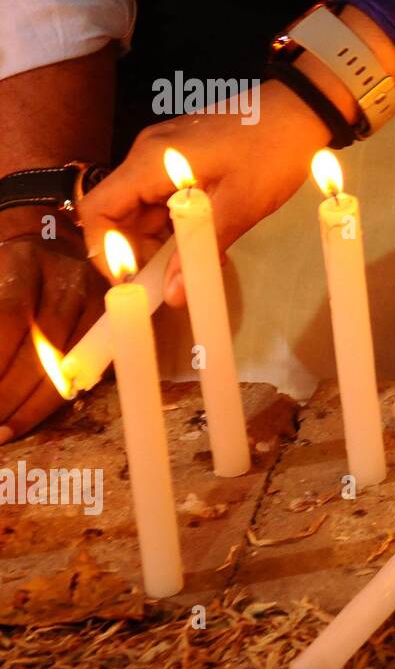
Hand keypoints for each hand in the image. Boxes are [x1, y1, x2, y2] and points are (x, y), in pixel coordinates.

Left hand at [0, 210, 105, 442]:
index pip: (10, 316)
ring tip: (6, 430)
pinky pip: (89, 365)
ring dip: (35, 403)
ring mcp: (95, 298)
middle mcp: (67, 278)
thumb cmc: (3, 266)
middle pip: (43, 345)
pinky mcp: (109, 319)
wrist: (43, 238)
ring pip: (71, 360)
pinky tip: (36, 414)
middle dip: (11, 393)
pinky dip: (62, 394)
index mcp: (23, 263)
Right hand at [78, 82, 329, 307]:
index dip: (105, 251)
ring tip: (198, 259)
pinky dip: (176, 221)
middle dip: (139, 250)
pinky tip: (207, 237)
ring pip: (143, 206)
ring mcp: (164, 152)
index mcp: (151, 161)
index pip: (97, 210)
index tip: (132, 279)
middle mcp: (147, 153)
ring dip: (162, 239)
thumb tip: (173, 295)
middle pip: (118, 212)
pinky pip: (164, 194)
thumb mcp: (241, 206)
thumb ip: (202, 250)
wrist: (303, 108)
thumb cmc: (274, 150)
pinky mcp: (183, 155)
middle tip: (174, 276)